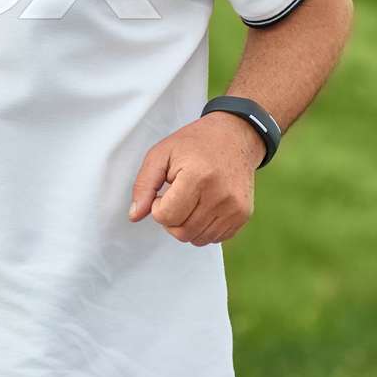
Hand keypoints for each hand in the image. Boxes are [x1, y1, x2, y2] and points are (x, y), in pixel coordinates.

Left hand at [128, 112, 264, 245]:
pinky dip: (202, 228)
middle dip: (170, 219)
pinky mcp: (243, 215)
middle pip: (182, 232)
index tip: (163, 192)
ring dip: (185, 225)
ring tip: (188, 201)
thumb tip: (134, 216)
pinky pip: (214, 238)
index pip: (167, 216)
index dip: (157, 207)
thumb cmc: (194, 144)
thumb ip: (144, 186)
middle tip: (174, 198)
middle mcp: (220, 196)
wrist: (234, 137)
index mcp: (197, 177)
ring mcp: (235, 208)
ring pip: (198, 239)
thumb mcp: (160, 155)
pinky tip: (202, 207)